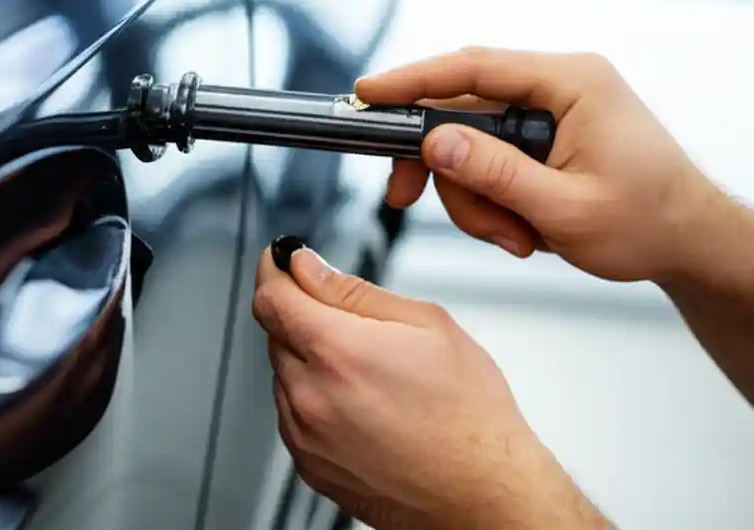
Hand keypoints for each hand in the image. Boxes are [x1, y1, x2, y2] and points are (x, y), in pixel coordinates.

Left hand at [253, 245, 607, 528]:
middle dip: (302, 314)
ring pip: (284, 373)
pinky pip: (292, 413)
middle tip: (351, 321)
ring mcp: (305, 436)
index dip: (275, 269)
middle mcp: (310, 396)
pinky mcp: (309, 464)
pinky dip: (314, 398)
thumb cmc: (468, 414)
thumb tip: (307, 267)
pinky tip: (361, 403)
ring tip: (370, 373)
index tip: (283, 261)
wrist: (482, 492)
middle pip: (275, 332)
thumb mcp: (427, 325)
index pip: (271, 296)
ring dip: (309, 359)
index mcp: (336, 352)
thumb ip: (353, 291)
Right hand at [355, 47, 720, 283]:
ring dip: (474, 197)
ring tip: (514, 238)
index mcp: (572, 82)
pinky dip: (490, 199)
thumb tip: (434, 143)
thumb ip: (495, 174)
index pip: (473, 68)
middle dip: (441, 167)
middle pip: (461, 110)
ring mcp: (552, 109)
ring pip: (469, 143)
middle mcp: (559, 85)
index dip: (413, 80)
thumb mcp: (565, 208)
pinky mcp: (545, 135)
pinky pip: (489, 158)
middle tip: (405, 201)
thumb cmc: (648, 223)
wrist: (691, 242)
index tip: (367, 94)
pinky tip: (520, 229)